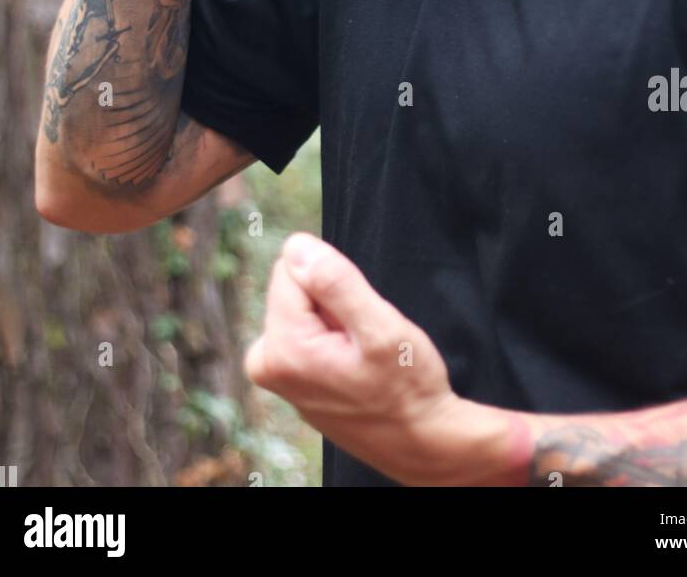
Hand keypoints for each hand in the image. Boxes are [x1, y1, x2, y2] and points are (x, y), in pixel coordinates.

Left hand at [244, 233, 463, 485]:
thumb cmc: (407, 390)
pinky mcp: (287, 374)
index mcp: (282, 348)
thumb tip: (296, 246)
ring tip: (360, 352)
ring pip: (302, 304)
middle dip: (332, 299)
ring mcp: (275, 371)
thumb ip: (336, 283)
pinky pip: (306, 328)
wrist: (420, 441)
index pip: (293, 266)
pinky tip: (353, 362)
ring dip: (334, 317)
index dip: (334, 280)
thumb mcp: (381, 329)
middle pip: (294, 285)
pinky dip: (332, 335)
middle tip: (363, 336)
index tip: (358, 315)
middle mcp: (266, 362)